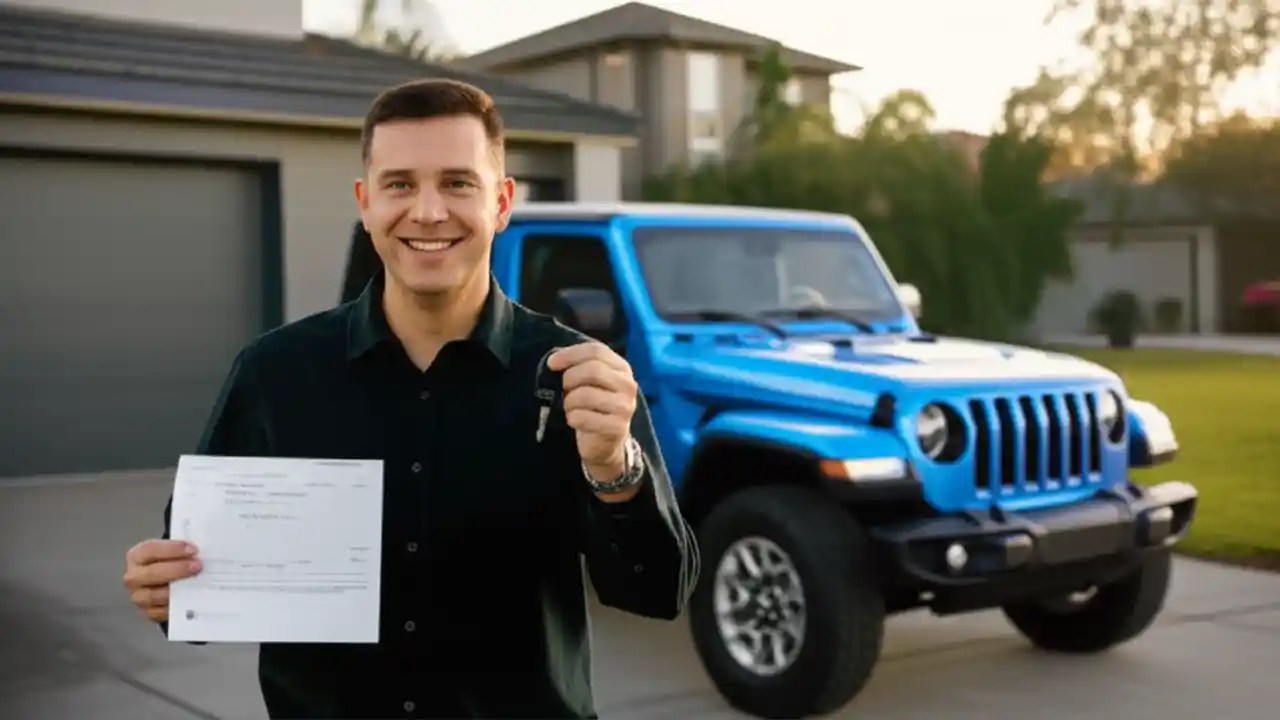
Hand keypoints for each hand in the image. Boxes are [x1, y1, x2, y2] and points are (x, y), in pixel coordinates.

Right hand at [123, 539, 201, 622]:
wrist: (166, 580)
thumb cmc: (170, 562)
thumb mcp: (173, 551)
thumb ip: (184, 550)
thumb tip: (204, 551)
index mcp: (138, 556)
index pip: (151, 550)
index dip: (172, 549)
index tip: (193, 549)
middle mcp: (134, 576)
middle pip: (152, 573)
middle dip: (177, 569)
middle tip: (198, 566)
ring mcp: (139, 596)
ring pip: (155, 595)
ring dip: (178, 590)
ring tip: (197, 583)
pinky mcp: (148, 612)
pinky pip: (161, 612)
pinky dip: (176, 606)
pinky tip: (190, 599)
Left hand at [547, 341, 637, 482]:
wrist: (605, 442)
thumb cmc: (593, 406)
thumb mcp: (589, 382)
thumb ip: (577, 367)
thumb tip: (554, 361)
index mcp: (621, 368)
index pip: (596, 351)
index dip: (570, 355)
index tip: (552, 364)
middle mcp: (628, 385)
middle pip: (593, 370)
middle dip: (569, 379)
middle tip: (563, 390)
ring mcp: (625, 407)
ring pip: (585, 394)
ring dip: (569, 402)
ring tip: (570, 408)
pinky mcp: (618, 427)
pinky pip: (583, 417)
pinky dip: (572, 418)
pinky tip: (575, 420)